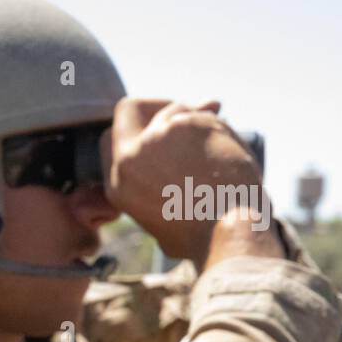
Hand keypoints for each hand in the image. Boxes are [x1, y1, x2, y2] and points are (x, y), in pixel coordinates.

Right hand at [100, 98, 279, 267]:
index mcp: (117, 185)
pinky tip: (231, 149)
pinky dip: (219, 126)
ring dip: (196, 120)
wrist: (227, 231)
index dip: (136, 130)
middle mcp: (128, 158)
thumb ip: (152, 186)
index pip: (111, 138)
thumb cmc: (203, 236)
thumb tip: (174, 155)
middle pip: (130, 108)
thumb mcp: (157, 221)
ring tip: (218, 148)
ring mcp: (154, 138)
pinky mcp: (184, 125)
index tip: (159, 132)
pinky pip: (203, 113)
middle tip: (188, 113)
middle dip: (157, 105)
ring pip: (174, 108)